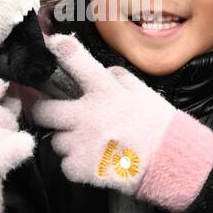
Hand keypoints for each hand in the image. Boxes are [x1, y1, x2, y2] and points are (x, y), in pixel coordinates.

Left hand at [31, 35, 212, 211]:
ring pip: (56, 141)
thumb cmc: (157, 125)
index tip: (53, 43)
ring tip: (91, 144)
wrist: (169, 161)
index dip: (60, 49)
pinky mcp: (79, 168)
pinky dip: (76, 164)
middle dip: (47, 112)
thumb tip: (102, 70)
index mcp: (104, 91)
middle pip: (43, 111)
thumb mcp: (141, 91)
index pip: (74, 60)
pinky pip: (65, 164)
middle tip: (58, 115)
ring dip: (68, 141)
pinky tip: (94, 161)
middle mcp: (87, 115)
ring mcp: (81, 143)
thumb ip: (117, 77)